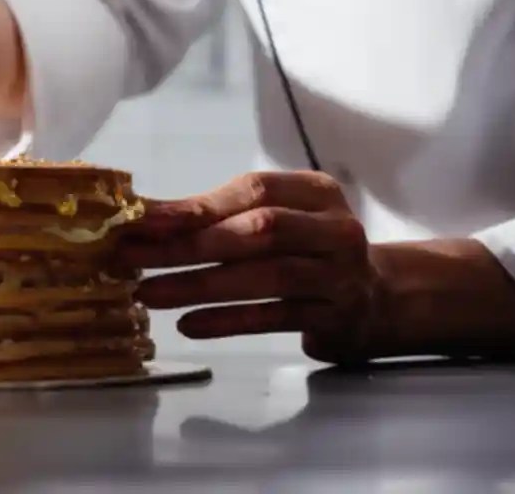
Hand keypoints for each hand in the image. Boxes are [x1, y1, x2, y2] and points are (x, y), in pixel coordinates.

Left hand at [125, 171, 514, 363]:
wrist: (381, 297)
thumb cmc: (310, 249)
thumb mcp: (279, 217)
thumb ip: (222, 215)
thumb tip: (144, 216)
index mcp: (316, 191)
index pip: (253, 190)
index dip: (196, 205)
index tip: (143, 218)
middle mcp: (334, 228)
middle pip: (257, 232)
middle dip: (189, 245)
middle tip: (132, 257)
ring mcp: (339, 275)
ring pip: (265, 277)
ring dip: (200, 285)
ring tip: (149, 293)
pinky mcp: (335, 317)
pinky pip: (275, 317)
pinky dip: (229, 321)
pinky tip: (189, 324)